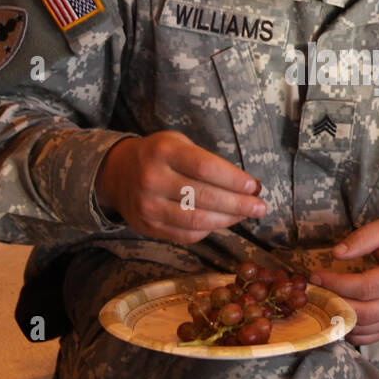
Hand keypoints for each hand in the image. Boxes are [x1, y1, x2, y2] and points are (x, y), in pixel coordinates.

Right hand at [94, 131, 267, 243]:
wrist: (117, 174)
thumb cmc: (159, 155)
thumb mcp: (178, 144)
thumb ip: (208, 161)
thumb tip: (249, 187)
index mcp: (163, 151)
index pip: (205, 168)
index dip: (234, 180)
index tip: (254, 186)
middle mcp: (152, 179)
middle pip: (204, 197)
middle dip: (238, 204)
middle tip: (260, 207)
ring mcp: (147, 206)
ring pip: (196, 220)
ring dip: (228, 220)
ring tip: (246, 215)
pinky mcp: (147, 227)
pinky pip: (185, 235)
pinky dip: (209, 231)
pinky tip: (223, 222)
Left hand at [308, 218, 378, 345]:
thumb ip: (363, 238)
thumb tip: (336, 253)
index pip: (364, 287)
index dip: (336, 284)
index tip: (317, 275)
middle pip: (361, 312)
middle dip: (332, 303)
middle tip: (314, 291)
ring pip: (362, 328)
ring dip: (337, 317)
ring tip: (322, 301)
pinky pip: (367, 338)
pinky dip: (348, 329)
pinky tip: (337, 313)